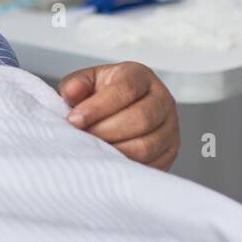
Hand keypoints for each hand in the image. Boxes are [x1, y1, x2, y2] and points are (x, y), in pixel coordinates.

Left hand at [58, 62, 179, 170]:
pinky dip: (125, 165)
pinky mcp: (169, 151)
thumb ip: (76, 85)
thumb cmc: (100, 96)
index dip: (98, 107)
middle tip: (81, 137)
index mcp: (141, 76)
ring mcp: (170, 126)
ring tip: (92, 149)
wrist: (115, 113)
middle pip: (140, 119)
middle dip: (105, 131)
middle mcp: (162, 99)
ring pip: (146, 145)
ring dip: (114, 151)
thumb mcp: (85, 83)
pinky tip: (106, 160)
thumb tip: (72, 92)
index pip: (125, 89)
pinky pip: (150, 164)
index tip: (74, 119)